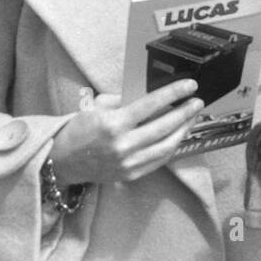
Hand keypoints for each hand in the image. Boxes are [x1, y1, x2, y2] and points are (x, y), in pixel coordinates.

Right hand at [48, 80, 204, 186]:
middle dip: (185, 112)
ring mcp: (129, 162)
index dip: (173, 93)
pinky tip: (179, 134)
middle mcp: (123, 145)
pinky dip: (172, 145)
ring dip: (184, 130)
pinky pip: (160, 159)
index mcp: (113, 124)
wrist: (62, 161)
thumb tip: (149, 97)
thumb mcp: (96, 108)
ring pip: (167, 145)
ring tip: (192, 117)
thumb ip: (123, 101)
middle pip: (165, 126)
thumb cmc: (79, 131)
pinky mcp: (132, 174)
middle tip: (198, 101)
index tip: (189, 86)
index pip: (151, 105)